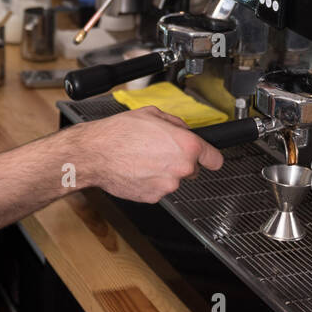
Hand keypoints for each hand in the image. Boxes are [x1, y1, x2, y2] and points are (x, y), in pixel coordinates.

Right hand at [74, 107, 223, 203]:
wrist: (95, 154)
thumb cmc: (119, 133)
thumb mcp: (152, 113)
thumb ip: (176, 124)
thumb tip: (184, 131)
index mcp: (186, 146)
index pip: (215, 159)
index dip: (210, 156)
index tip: (208, 158)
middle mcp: (181, 168)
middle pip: (193, 169)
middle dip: (180, 161)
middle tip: (159, 150)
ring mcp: (167, 186)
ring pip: (173, 179)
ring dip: (164, 171)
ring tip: (143, 158)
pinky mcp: (153, 197)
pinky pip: (158, 188)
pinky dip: (150, 181)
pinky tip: (137, 169)